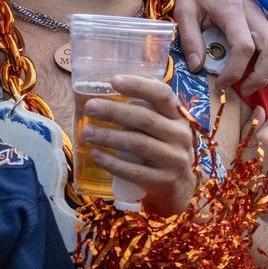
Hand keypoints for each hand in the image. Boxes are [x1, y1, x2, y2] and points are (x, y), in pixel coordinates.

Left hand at [82, 74, 195, 215]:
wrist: (181, 187)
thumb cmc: (163, 147)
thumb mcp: (163, 124)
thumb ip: (146, 107)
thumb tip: (110, 86)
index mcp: (178, 116)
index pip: (162, 94)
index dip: (139, 85)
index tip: (113, 80)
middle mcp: (180, 136)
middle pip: (145, 119)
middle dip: (114, 111)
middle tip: (90, 107)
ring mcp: (175, 160)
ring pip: (138, 144)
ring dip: (109, 136)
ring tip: (87, 132)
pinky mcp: (164, 181)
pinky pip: (134, 171)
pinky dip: (112, 162)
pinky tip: (96, 155)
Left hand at [176, 0, 267, 93]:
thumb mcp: (183, 10)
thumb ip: (189, 38)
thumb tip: (197, 68)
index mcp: (231, 9)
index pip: (244, 46)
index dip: (236, 71)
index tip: (222, 85)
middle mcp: (254, 11)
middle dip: (263, 75)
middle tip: (244, 90)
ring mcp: (265, 12)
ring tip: (258, 80)